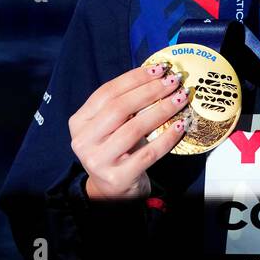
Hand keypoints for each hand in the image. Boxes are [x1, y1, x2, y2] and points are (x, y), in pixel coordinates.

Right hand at [69, 63, 190, 199]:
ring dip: (162, 111)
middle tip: (174, 82)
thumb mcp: (112, 127)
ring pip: (134, 128)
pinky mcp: (117, 177)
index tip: (159, 69)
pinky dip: (167, 138)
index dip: (134, 78)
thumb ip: (125, 106)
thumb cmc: (117, 151)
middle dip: (150, 91)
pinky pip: (148, 153)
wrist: (112, 191)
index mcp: (79, 122)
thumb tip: (158, 76)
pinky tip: (180, 126)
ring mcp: (98, 161)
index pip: (107, 93)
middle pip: (120, 108)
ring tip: (180, 99)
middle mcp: (83, 141)